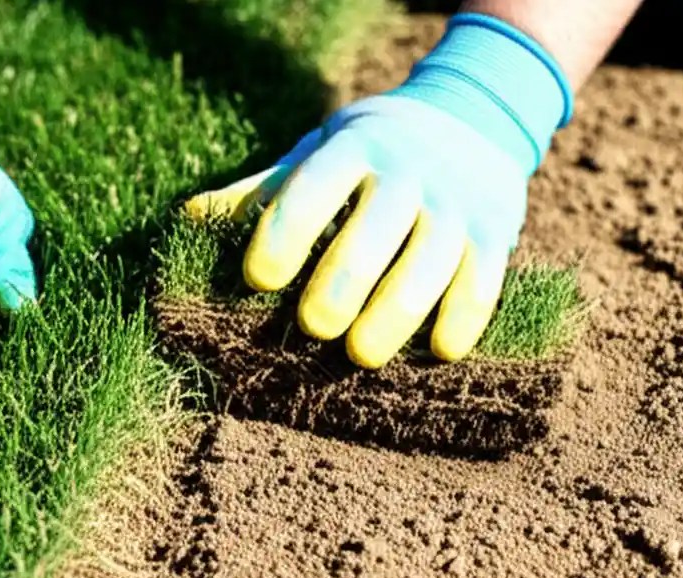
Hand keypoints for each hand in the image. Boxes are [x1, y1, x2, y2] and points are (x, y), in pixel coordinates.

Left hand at [186, 14, 571, 368]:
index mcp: (353, 148)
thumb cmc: (367, 156)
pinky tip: (439, 351)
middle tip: (312, 327)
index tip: (257, 279)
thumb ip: (260, 192)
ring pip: (431, 264)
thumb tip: (186, 222)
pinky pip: (483, 282)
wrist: (469, 117)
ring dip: (395, 315)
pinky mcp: (496, 231)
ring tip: (361, 354)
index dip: (284, 233)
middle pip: (374, 233)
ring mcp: (456, 202)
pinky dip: (463, 319)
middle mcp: (409, 170)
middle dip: (340, 285)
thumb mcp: (315, 157)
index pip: (314, 188)